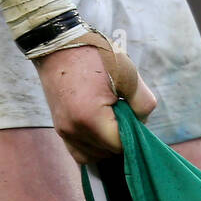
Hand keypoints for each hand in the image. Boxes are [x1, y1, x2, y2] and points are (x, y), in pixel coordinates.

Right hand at [34, 36, 155, 163]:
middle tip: (121, 110)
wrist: (57, 44)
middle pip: (108, 153)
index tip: (132, 113)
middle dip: (119, 137)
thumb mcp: (128, 73)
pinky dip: (93, 147)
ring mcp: (64, 131)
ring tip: (109, 117)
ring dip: (106, 144)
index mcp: (90, 118)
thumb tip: (141, 124)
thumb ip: (143, 103)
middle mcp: (73, 130)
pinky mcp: (60, 128)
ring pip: (94, 156)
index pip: (120, 145)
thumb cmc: (94, 55)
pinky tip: (100, 129)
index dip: (132, 132)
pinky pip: (79, 152)